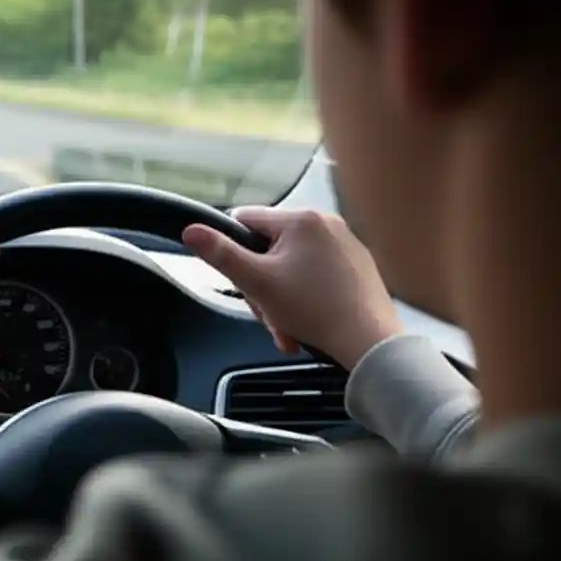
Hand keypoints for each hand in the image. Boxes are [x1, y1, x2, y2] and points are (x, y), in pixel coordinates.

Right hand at [183, 208, 400, 368]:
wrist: (369, 341)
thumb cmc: (314, 309)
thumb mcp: (257, 283)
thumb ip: (221, 254)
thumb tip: (190, 230)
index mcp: (300, 219)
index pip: (246, 221)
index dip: (236, 253)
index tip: (246, 282)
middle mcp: (327, 223)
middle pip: (270, 249)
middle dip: (263, 287)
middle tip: (270, 315)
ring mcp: (347, 244)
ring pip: (294, 267)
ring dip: (283, 299)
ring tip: (290, 328)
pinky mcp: (359, 266)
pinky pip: (319, 276)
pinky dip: (308, 299)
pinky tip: (309, 323)